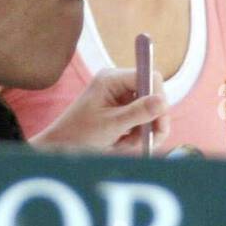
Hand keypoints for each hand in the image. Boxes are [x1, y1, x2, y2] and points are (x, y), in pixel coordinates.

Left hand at [29, 67, 168, 152]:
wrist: (61, 148)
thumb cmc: (79, 134)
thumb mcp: (111, 125)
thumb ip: (138, 113)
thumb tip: (164, 101)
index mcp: (112, 79)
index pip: (149, 76)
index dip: (158, 96)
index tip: (159, 121)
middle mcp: (119, 84)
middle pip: (153, 95)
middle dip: (151, 120)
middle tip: (150, 140)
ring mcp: (122, 98)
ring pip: (150, 112)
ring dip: (142, 132)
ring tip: (124, 143)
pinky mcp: (124, 111)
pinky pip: (142, 122)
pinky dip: (136, 136)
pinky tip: (121, 142)